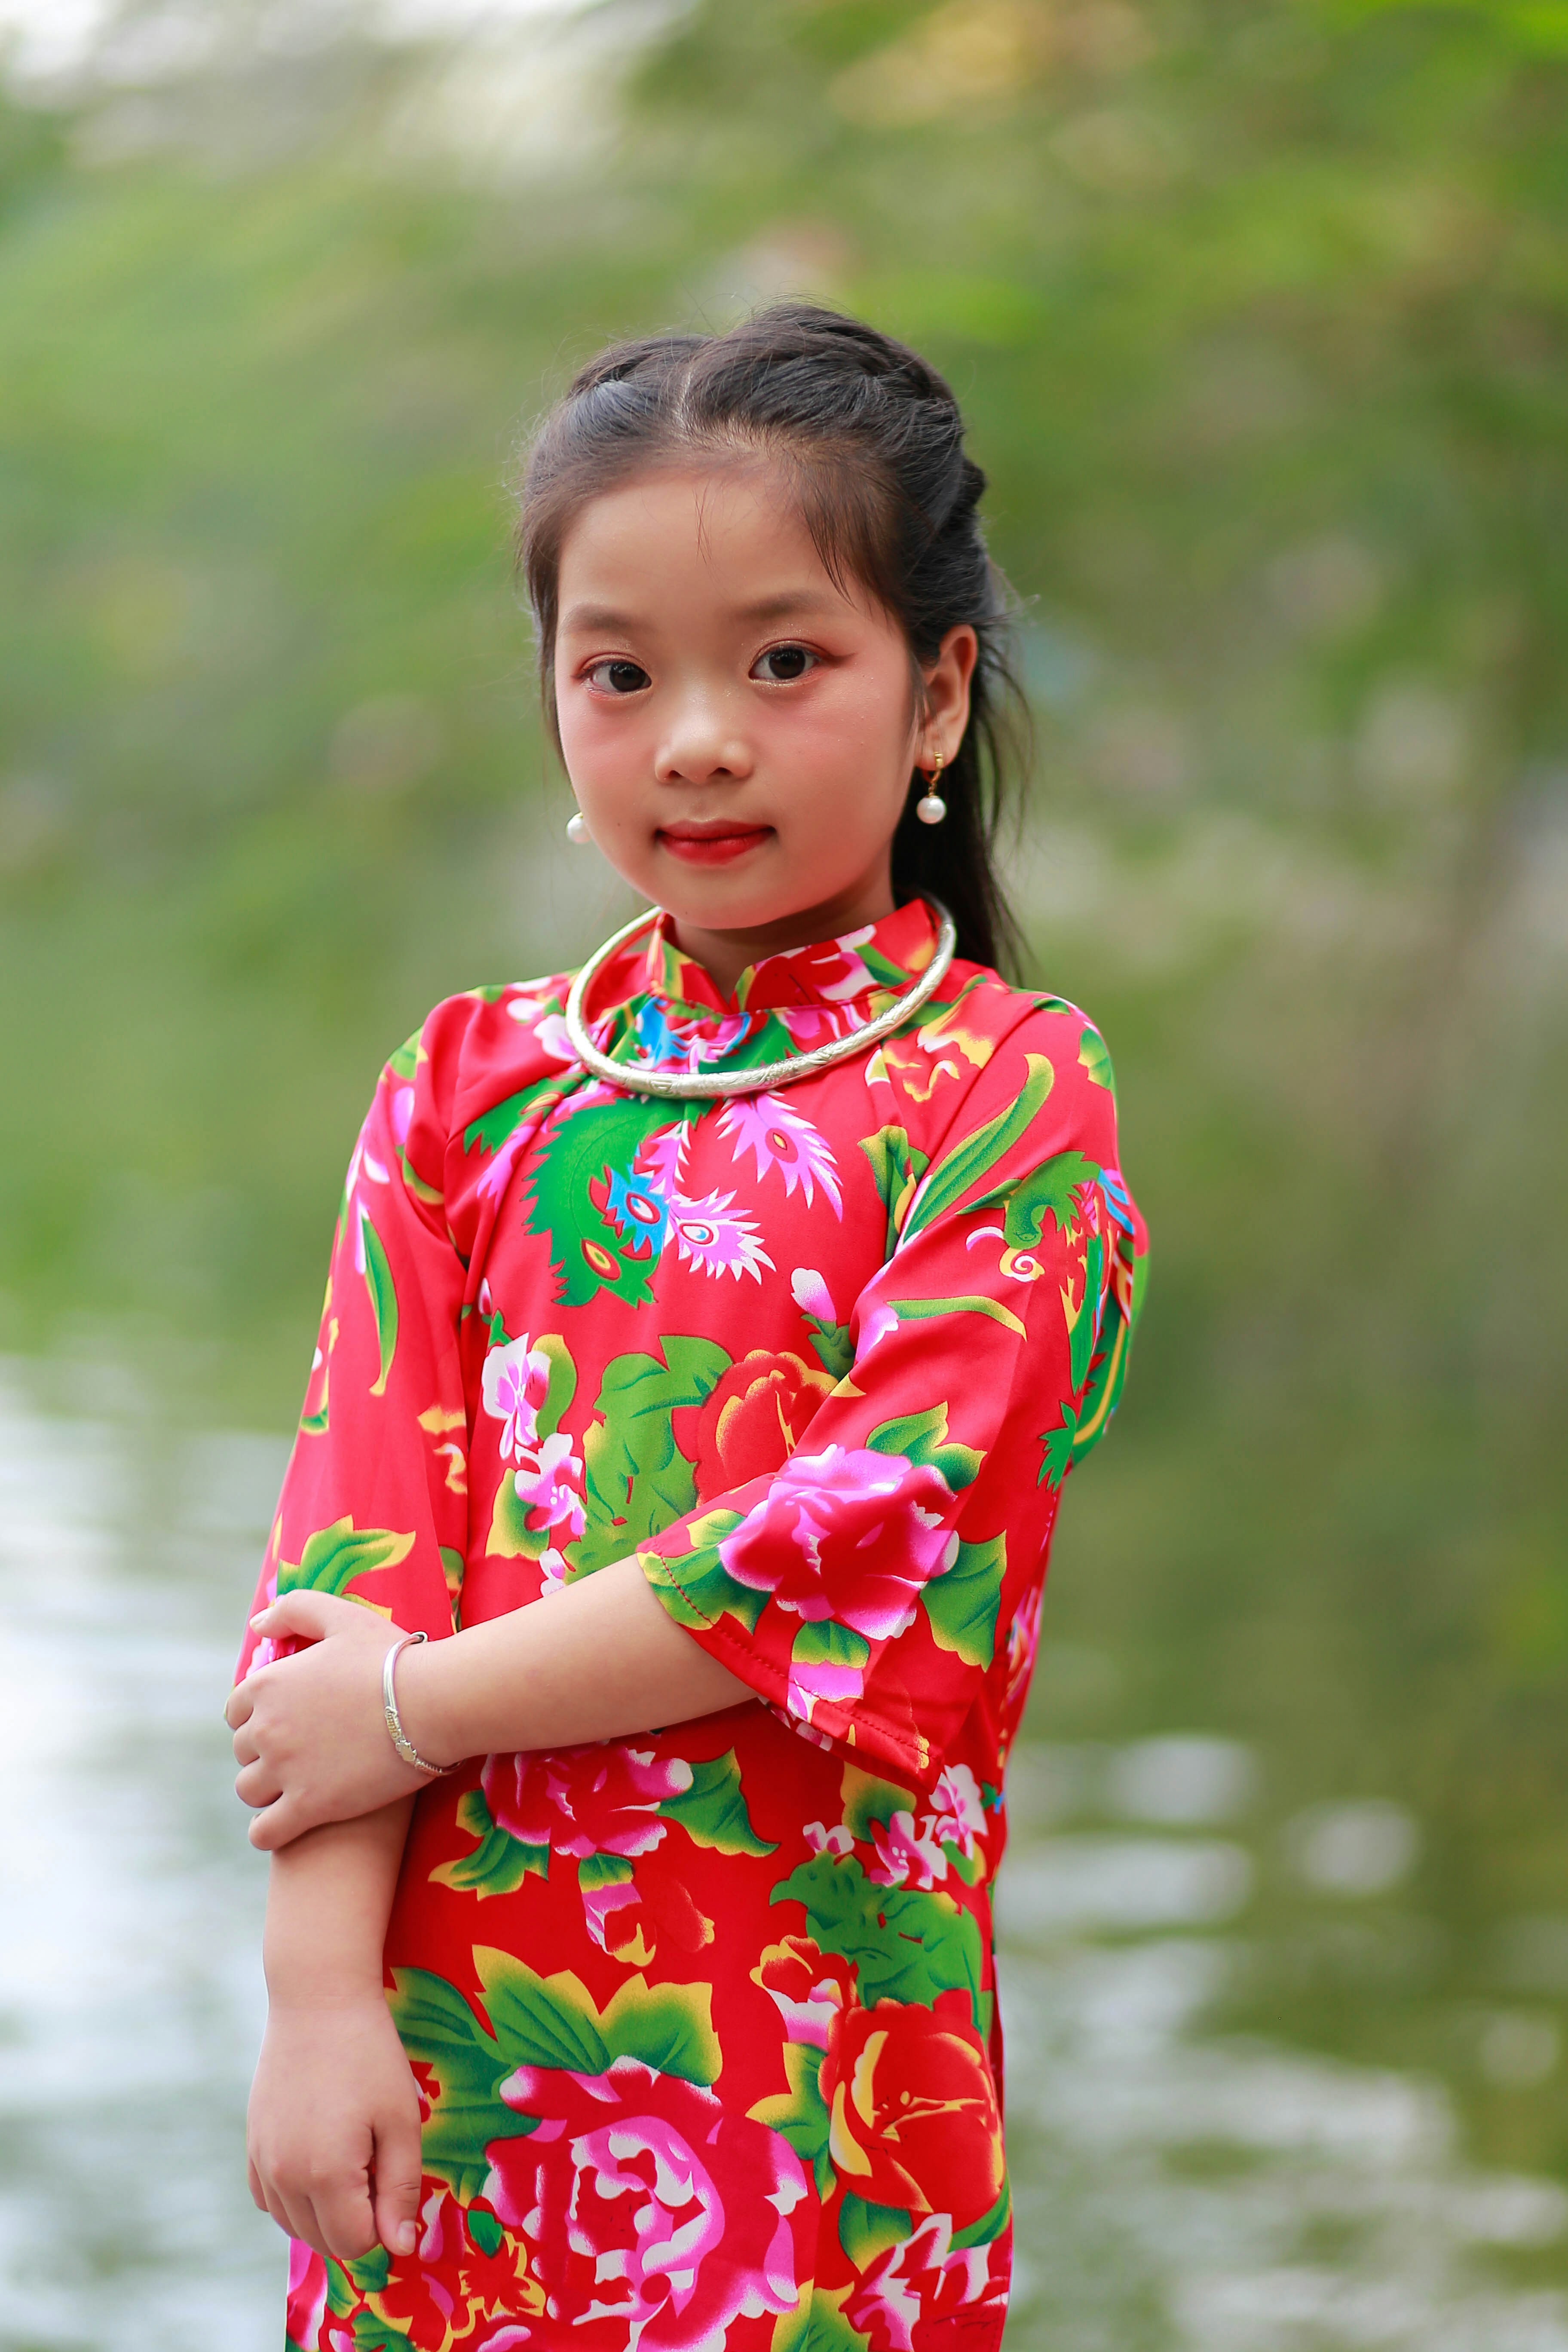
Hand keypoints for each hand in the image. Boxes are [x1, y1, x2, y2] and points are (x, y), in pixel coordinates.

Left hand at [227, 1591, 450, 1848]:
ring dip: (267, 1791)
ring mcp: (285, 1771)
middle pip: (243, 1752)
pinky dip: (268, 1831)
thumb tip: (257, 1624)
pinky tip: (287, 1824)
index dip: (260, 1715)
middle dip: (265, 1752)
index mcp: (268, 1685)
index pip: (237, 1711)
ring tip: (297, 1786)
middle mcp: (266, 1729)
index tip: (289, 1720)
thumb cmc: (391, 1658)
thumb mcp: (342, 1617)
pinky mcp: (308, 1807)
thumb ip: (295, 1610)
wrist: (432, 1703)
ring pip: (249, 1791)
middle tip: (302, 1751)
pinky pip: (264, 1833)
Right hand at [248, 1994, 423, 2261]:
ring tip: (350, 2153)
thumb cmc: (370, 2057)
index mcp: (324, 2175)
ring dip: (325, 2211)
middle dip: (356, 2219)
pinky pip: (270, 2200)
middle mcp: (284, 2177)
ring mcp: (261, 2162)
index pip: (355, 2244)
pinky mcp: (251, 2145)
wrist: (318, 2001)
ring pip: (294, 2225)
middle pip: (323, 2241)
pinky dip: (295, 2196)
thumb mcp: (400, 2121)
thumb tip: (400, 2248)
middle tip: (374, 2160)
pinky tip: (317, 2157)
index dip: (382, 2222)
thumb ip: (401, 2190)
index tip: (391, 2175)